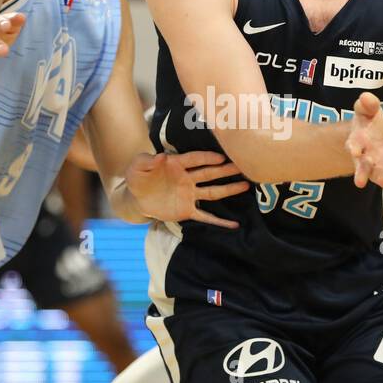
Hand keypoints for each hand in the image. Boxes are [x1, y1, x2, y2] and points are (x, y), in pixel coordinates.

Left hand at [125, 150, 248, 227]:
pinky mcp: (188, 211)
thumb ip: (147, 161)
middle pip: (209, 173)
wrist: (136, 198)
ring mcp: (189, 194)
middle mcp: (187, 178)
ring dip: (228, 189)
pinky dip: (219, 222)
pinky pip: (205, 216)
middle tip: (243, 166)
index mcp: (177, 164)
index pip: (195, 159)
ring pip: (212, 192)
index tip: (221, 157)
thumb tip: (161, 156)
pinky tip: (234, 225)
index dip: (207, 158)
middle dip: (225, 170)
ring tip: (245, 185)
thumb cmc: (138, 177)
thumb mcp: (136, 167)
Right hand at [346, 92, 382, 188]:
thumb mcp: (368, 110)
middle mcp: (362, 156)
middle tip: (359, 183)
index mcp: (357, 140)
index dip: (354, 148)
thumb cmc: (369, 122)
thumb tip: (365, 96)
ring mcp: (373, 166)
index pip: (353, 144)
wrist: (374, 137)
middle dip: (360, 172)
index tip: (354, 151)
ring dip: (379, 178)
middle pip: (360, 165)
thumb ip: (367, 104)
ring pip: (373, 175)